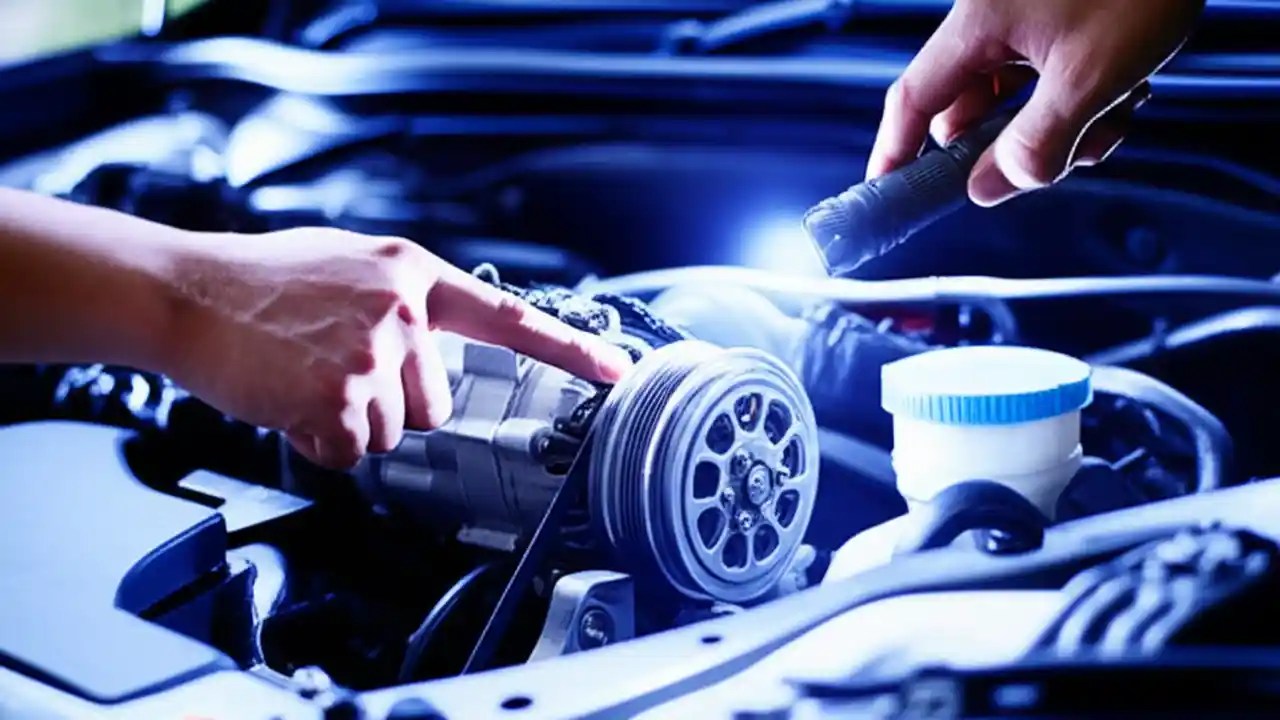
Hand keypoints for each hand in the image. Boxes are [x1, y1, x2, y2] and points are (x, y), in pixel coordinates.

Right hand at [167, 228, 632, 469]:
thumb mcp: (347, 266)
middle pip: (436, 402)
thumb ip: (404, 302)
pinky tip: (289, 401)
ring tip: (303, 377)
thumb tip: (437, 345)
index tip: (617, 371)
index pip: (507, 315)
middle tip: (332, 368)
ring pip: (394, 431)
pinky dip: (321, 441)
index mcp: (411, 273)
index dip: (568, 349)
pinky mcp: (340, 394)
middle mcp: (402, 309)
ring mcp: (372, 352)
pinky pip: (352, 451)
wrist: (185, 293)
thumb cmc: (260, 283)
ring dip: (351, 421)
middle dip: (390, 403)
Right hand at [866, 0, 1204, 205]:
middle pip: (972, 109)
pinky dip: (1085, 101)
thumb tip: (985, 191)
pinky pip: (1050, 81)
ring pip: (1019, 101)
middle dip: (1014, 145)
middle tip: (1061, 160)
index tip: (885, 192)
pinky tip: (1128, 91)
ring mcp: (1026, 19)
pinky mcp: (1058, 19)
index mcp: (978, 22)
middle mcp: (991, 18)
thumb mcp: (1092, 78)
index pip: (914, 98)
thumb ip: (1036, 144)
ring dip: (1065, 127)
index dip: (895, 151)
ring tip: (1116, 114)